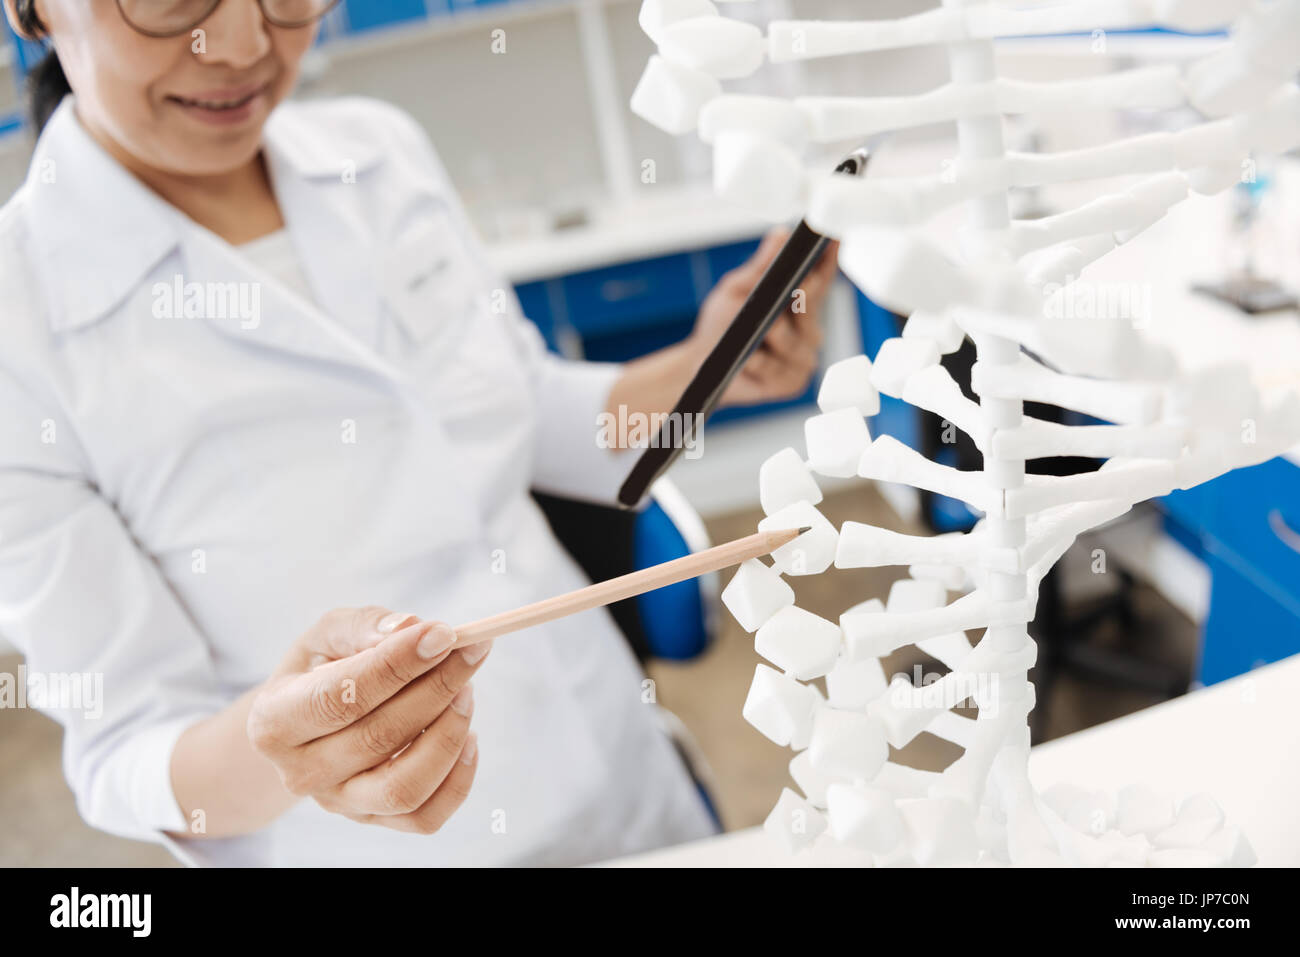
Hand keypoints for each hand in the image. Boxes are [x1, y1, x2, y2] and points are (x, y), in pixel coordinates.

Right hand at [246, 607, 489, 833]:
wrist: (308, 722)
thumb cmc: (321, 669)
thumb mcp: (327, 635)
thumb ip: (363, 626)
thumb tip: (406, 627)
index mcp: (275, 720)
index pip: (341, 697)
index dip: (396, 664)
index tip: (443, 634)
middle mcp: (300, 772)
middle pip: (378, 737)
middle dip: (436, 688)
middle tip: (470, 651)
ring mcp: (338, 803)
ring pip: (404, 787)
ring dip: (449, 735)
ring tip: (466, 690)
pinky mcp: (373, 820)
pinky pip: (425, 816)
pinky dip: (458, 778)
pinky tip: (468, 736)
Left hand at [689, 227, 839, 406]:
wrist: (699, 364)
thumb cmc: (721, 325)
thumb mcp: (738, 289)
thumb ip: (761, 266)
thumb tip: (781, 234)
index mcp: (799, 304)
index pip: (821, 278)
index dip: (829, 261)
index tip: (833, 244)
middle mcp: (806, 330)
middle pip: (812, 310)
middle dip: (806, 299)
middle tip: (802, 286)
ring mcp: (800, 358)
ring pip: (794, 343)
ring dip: (777, 335)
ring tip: (764, 328)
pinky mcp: (789, 383)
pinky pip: (777, 370)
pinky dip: (760, 363)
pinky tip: (748, 360)